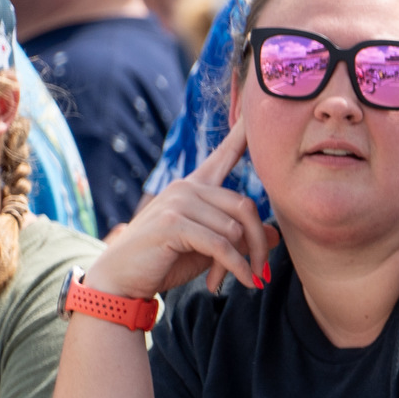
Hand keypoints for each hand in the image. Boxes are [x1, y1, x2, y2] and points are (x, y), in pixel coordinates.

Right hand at [87, 124, 274, 300]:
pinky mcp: (174, 223)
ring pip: (235, 230)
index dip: (242, 136)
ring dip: (241, 262)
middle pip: (245, 207)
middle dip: (258, 244)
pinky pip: (222, 245)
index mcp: (195, 187)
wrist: (123, 278)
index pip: (224, 155)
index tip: (255, 116)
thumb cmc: (166, 261)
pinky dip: (235, 267)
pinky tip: (240, 281)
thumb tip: (275, 234)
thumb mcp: (210, 249)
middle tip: (262, 272)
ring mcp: (179, 202)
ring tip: (234, 280)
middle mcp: (187, 187)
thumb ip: (238, 237)